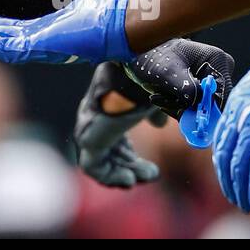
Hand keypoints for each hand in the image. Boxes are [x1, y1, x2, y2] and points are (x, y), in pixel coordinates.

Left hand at [74, 62, 160, 187]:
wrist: (142, 70)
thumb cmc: (152, 74)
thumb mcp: (159, 94)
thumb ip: (156, 111)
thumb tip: (158, 125)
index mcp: (108, 102)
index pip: (111, 136)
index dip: (129, 157)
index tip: (152, 169)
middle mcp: (96, 114)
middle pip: (107, 151)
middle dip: (129, 168)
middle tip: (151, 173)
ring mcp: (90, 126)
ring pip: (98, 161)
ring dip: (122, 174)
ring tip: (147, 175)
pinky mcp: (90, 137)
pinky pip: (92, 166)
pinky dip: (110, 177)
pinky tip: (132, 178)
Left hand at [123, 37, 233, 119]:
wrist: (137, 52)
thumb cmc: (151, 55)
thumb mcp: (167, 72)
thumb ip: (186, 88)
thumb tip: (201, 106)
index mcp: (217, 60)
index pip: (223, 95)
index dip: (209, 111)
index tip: (187, 116)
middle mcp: (218, 70)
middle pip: (213, 104)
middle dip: (188, 109)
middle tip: (163, 102)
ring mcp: (210, 80)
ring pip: (202, 109)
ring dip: (179, 108)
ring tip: (158, 97)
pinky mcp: (200, 89)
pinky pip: (193, 107)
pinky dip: (177, 107)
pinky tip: (160, 97)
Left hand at [212, 22, 249, 212]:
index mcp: (236, 103)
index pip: (221, 139)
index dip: (222, 162)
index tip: (226, 176)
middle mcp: (239, 115)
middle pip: (226, 156)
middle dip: (228, 181)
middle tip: (234, 198)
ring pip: (240, 167)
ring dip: (241, 190)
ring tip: (246, 205)